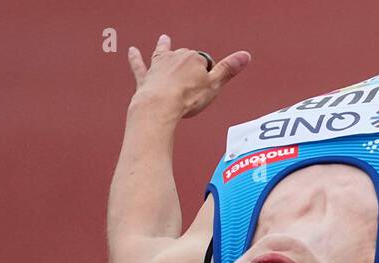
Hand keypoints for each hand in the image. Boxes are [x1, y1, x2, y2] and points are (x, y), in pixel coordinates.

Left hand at [127, 34, 250, 118]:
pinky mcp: (145, 78)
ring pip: (163, 53)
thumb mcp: (214, 85)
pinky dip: (135, 59)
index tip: (208, 88)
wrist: (160, 107)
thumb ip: (228, 69)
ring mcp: (158, 66)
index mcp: (193, 58)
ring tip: (164, 39)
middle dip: (190, 66)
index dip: (209, 76)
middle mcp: (175, 57)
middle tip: (193, 84)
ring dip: (164, 47)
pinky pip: (139, 66)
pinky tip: (132, 51)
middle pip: (186, 58)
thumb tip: (246, 55)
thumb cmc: (188, 98)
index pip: (205, 63)